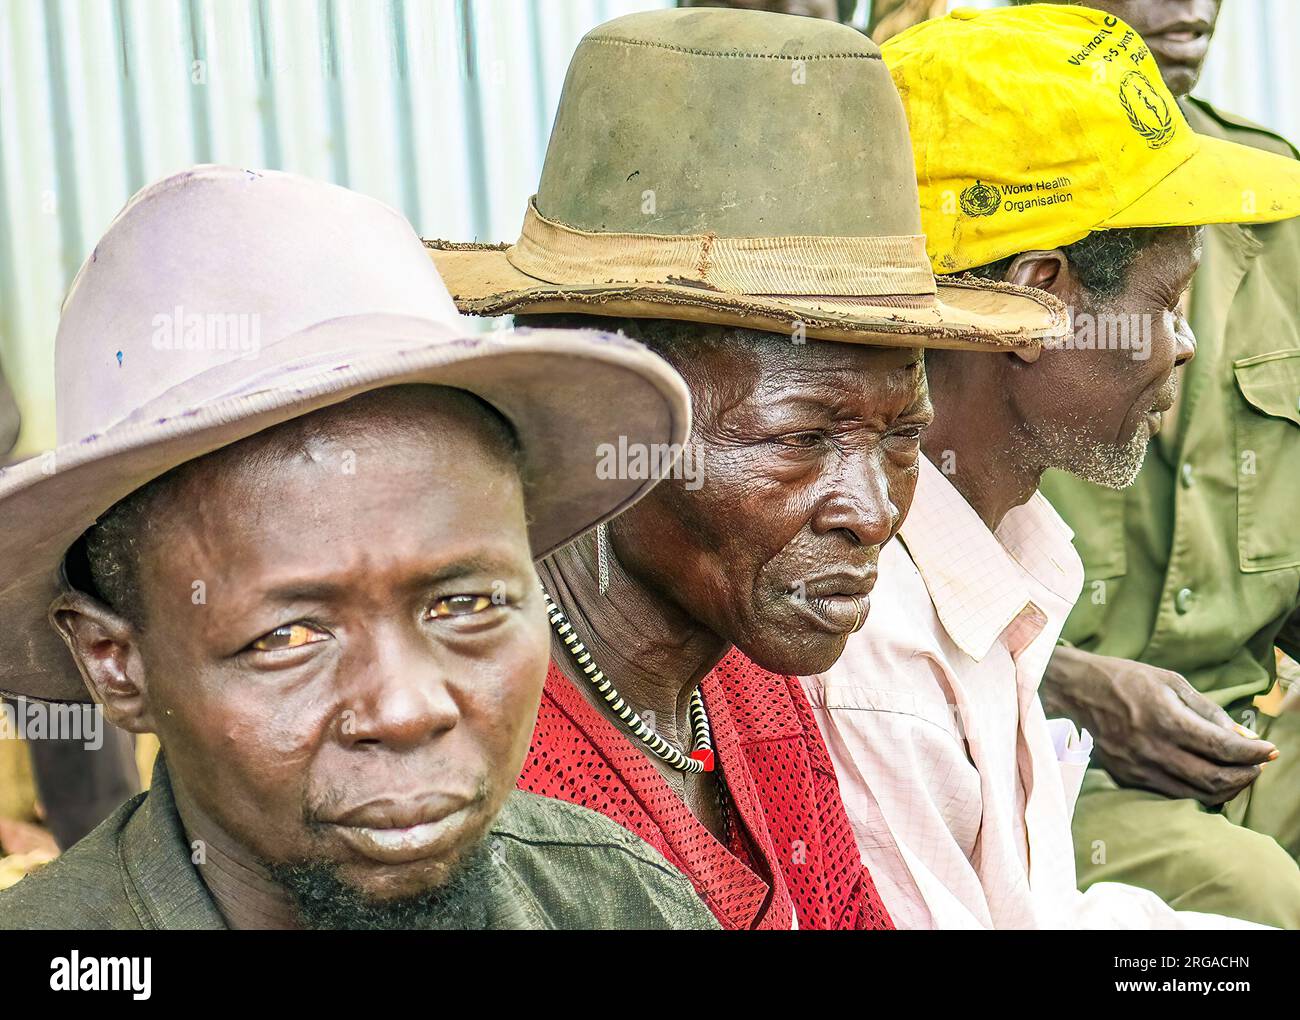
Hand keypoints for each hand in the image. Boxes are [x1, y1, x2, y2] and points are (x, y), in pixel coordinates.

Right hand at [1042, 645, 1276, 805]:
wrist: (1077, 691)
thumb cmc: (1127, 679)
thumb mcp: (1171, 682)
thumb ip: (1209, 711)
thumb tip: (1243, 737)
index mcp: (1166, 719)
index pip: (1223, 748)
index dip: (1254, 753)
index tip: (1270, 750)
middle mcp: (1153, 748)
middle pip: (1215, 778)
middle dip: (1246, 775)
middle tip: (1258, 765)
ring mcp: (1139, 768)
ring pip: (1197, 794)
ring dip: (1227, 788)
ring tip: (1238, 774)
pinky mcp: (1129, 778)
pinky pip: (1174, 795)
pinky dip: (1199, 792)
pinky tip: (1208, 778)